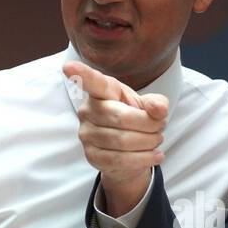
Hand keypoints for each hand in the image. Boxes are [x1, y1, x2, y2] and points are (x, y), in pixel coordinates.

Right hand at [67, 60, 167, 215]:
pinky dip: (143, 159)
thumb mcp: (149, 106)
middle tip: (160, 127)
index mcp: (103, 91)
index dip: (81, 75)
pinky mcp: (92, 156)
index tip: (68, 67)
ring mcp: (86, 134)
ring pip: (122, 142)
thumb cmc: (135, 118)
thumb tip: (159, 109)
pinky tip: (155, 155)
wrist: (130, 149)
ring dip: (148, 142)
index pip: (93, 82)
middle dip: (149, 125)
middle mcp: (88, 111)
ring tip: (157, 139)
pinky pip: (120, 160)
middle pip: (121, 118)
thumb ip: (156, 103)